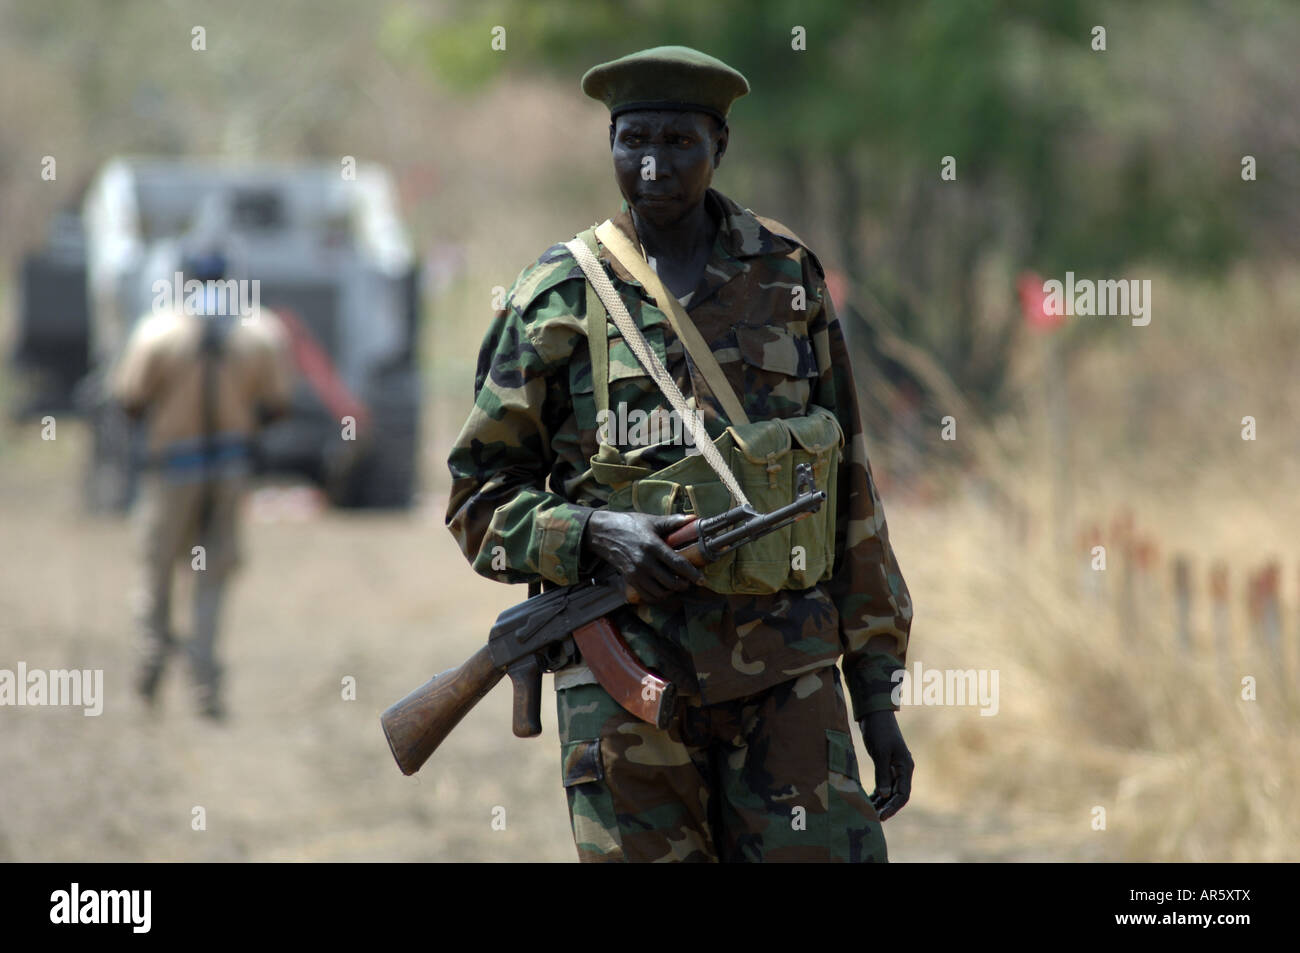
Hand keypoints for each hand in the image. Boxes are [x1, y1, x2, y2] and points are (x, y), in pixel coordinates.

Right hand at [583, 510, 703, 602]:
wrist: (603, 533)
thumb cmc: (629, 525)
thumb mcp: (651, 521)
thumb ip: (672, 522)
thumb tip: (693, 519)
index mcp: (652, 545)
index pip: (677, 563)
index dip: (691, 574)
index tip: (701, 579)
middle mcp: (644, 562)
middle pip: (670, 582)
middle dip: (683, 585)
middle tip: (689, 582)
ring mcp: (636, 573)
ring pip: (659, 592)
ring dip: (671, 592)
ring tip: (676, 585)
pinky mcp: (629, 579)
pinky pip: (647, 595)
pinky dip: (658, 596)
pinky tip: (663, 590)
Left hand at [859, 710, 913, 820]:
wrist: (874, 714)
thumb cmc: (879, 731)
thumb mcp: (880, 752)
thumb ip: (882, 773)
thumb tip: (884, 795)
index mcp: (905, 767)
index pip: (903, 794)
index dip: (893, 807)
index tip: (881, 817)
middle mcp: (902, 770)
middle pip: (897, 795)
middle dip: (886, 808)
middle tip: (873, 819)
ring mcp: (894, 768)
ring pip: (889, 791)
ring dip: (881, 802)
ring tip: (868, 813)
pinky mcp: (885, 765)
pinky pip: (883, 784)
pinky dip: (877, 793)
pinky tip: (868, 801)